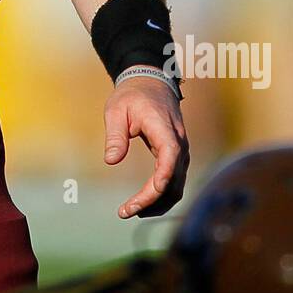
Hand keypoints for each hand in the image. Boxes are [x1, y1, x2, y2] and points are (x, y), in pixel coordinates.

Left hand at [102, 78, 188, 218]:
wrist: (151, 82)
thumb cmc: (132, 95)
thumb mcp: (116, 109)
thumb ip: (115, 135)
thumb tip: (111, 161)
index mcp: (164, 128)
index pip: (170, 156)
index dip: (162, 178)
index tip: (146, 196)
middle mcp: (179, 142)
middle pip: (174, 178)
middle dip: (152, 199)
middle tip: (126, 210)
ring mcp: (181, 150)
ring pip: (177, 184)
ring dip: (158, 202)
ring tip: (131, 211)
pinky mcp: (177, 155)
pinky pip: (175, 180)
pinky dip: (162, 195)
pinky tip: (144, 202)